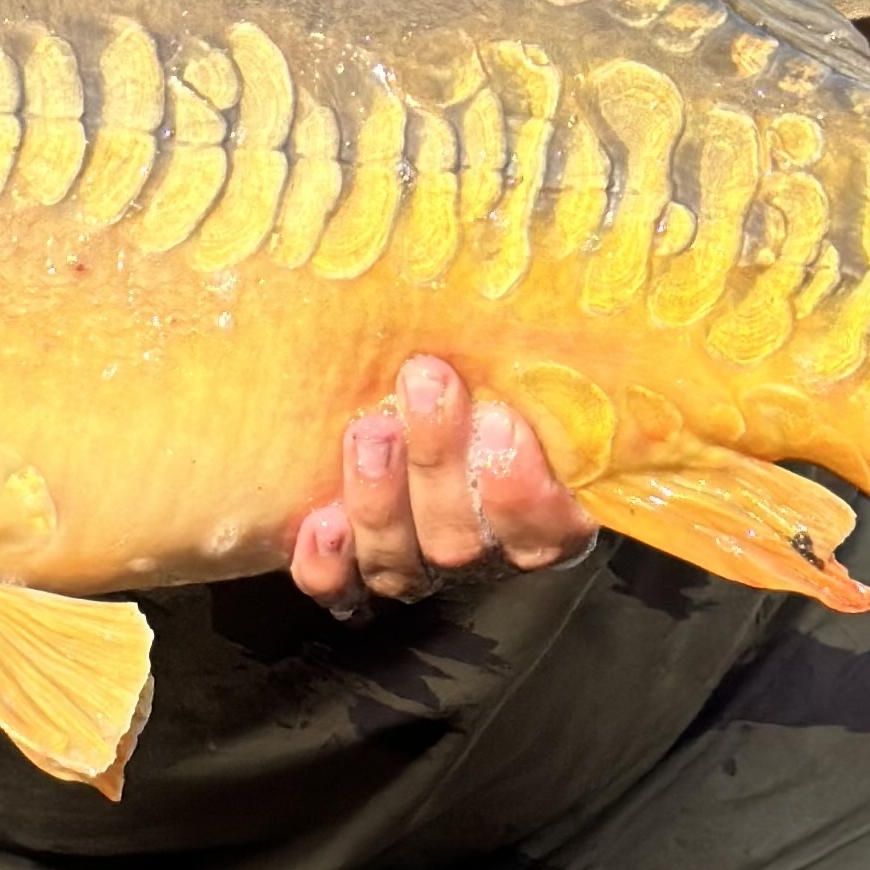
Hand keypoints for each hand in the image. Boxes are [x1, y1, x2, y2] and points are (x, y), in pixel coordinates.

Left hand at [287, 355, 597, 613]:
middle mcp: (479, 550)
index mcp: (541, 514)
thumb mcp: (515, 371)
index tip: (502, 419)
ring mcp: (416, 565)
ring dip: (381, 498)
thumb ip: (523, 361)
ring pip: (401, 563)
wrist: (419, 409)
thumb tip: (548, 283)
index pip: (548, 527)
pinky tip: (321, 523)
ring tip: (369, 432)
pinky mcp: (356, 571)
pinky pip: (339, 586)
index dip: (525, 487)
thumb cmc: (481, 382)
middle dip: (438, 461)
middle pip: (461, 540)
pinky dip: (328, 562)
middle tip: (424, 386)